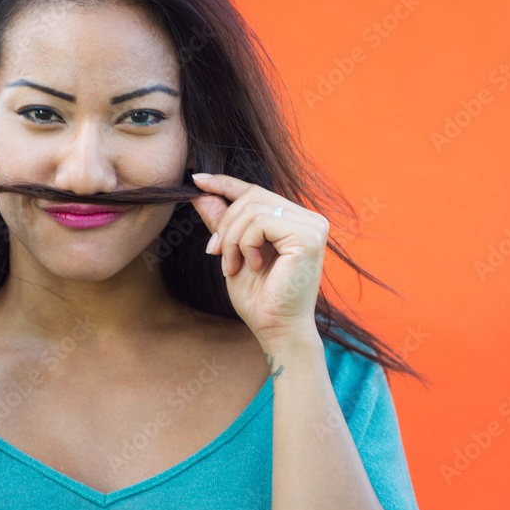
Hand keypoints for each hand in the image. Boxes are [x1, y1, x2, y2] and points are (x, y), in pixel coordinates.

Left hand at [189, 173, 326, 348]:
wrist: (276, 329)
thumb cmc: (259, 298)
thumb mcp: (232, 252)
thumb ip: (221, 222)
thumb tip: (199, 191)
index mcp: (294, 220)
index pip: (256, 191)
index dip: (224, 183)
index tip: (197, 180)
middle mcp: (308, 218)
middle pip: (252, 196)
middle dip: (224, 223)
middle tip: (214, 252)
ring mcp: (312, 226)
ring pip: (253, 209)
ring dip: (231, 239)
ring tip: (232, 266)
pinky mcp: (308, 236)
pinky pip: (261, 223)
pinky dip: (246, 244)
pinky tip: (253, 266)